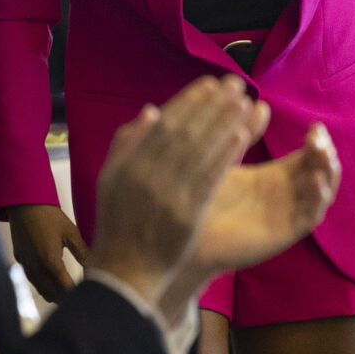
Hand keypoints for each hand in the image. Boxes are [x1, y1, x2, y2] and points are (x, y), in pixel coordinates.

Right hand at [5, 204, 88, 302]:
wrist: (24, 202)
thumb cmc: (49, 215)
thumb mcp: (71, 232)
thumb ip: (84, 253)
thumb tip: (99, 268)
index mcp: (50, 262)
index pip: (66, 290)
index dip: (79, 295)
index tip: (90, 296)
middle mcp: (36, 268)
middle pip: (54, 296)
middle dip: (68, 298)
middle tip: (83, 296)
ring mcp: (26, 266)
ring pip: (42, 291)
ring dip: (56, 294)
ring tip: (71, 293)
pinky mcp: (20, 261)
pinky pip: (33, 281)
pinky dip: (45, 285)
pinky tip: (54, 281)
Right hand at [88, 77, 265, 304]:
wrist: (125, 270)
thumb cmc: (118, 222)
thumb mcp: (110, 178)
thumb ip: (127, 142)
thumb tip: (152, 110)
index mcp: (130, 164)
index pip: (164, 124)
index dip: (189, 101)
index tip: (210, 83)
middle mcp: (149, 174)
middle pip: (186, 131)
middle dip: (213, 104)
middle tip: (235, 83)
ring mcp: (169, 195)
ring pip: (201, 150)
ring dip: (225, 122)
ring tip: (245, 102)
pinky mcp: (188, 215)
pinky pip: (210, 179)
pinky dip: (226, 154)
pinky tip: (242, 135)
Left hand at [188, 124, 339, 274]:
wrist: (191, 233)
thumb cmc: (205, 196)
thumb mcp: (226, 158)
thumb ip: (244, 134)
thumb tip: (260, 103)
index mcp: (277, 175)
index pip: (310, 155)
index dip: (318, 140)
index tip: (315, 126)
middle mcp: (289, 193)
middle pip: (322, 170)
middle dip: (326, 152)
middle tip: (318, 139)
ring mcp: (290, 212)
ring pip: (323, 191)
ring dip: (327, 171)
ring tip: (322, 153)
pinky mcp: (287, 231)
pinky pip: (312, 215)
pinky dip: (318, 196)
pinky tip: (313, 179)